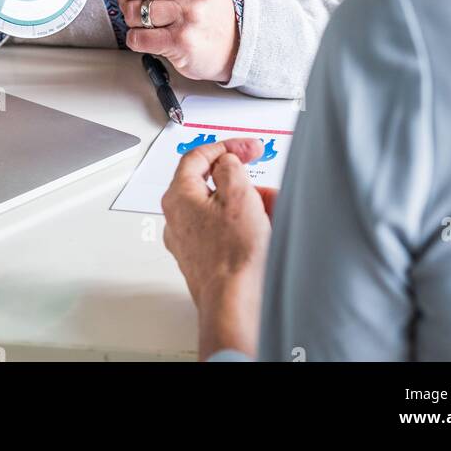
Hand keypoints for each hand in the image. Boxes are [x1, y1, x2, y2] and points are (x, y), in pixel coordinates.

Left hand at [76, 0, 238, 81]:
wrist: (234, 42)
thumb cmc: (203, 4)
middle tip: (144, 0)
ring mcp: (190, 13)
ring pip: (131, 10)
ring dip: (134, 18)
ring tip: (158, 20)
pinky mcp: (181, 42)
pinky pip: (136, 37)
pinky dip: (138, 38)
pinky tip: (158, 36)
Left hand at [162, 138, 271, 360]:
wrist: (234, 303)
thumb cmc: (232, 256)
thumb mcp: (238, 193)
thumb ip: (230, 166)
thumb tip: (226, 163)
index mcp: (178, 196)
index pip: (197, 157)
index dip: (226, 146)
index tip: (246, 147)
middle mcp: (177, 219)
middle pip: (212, 186)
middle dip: (243, 183)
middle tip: (263, 185)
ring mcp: (189, 243)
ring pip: (221, 211)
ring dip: (248, 206)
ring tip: (273, 213)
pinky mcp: (203, 261)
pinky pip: (224, 233)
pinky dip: (244, 227)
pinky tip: (265, 232)